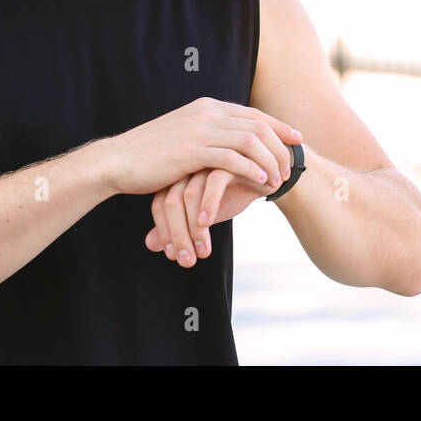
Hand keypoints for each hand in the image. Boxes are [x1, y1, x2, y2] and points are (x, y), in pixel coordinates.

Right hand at [107, 97, 301, 195]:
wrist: (118, 160)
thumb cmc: (151, 154)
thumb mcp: (184, 134)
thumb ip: (208, 132)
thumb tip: (230, 140)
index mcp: (207, 107)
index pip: (253, 114)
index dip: (279, 127)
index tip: (298, 139)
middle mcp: (207, 113)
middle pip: (258, 125)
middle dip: (280, 147)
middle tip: (291, 169)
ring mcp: (199, 130)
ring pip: (250, 141)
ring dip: (270, 161)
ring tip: (279, 180)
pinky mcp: (191, 151)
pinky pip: (232, 158)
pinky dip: (252, 170)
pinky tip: (261, 183)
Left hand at [146, 168, 272, 267]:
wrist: (271, 176)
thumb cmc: (233, 192)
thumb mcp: (204, 213)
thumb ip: (178, 226)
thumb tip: (149, 245)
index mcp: (178, 175)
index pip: (160, 204)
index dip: (164, 232)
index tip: (173, 257)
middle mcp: (189, 166)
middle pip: (171, 202)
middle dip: (177, 236)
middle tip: (187, 262)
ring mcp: (207, 160)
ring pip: (189, 195)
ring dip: (194, 229)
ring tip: (203, 252)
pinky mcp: (229, 159)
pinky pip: (213, 182)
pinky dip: (209, 205)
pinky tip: (209, 224)